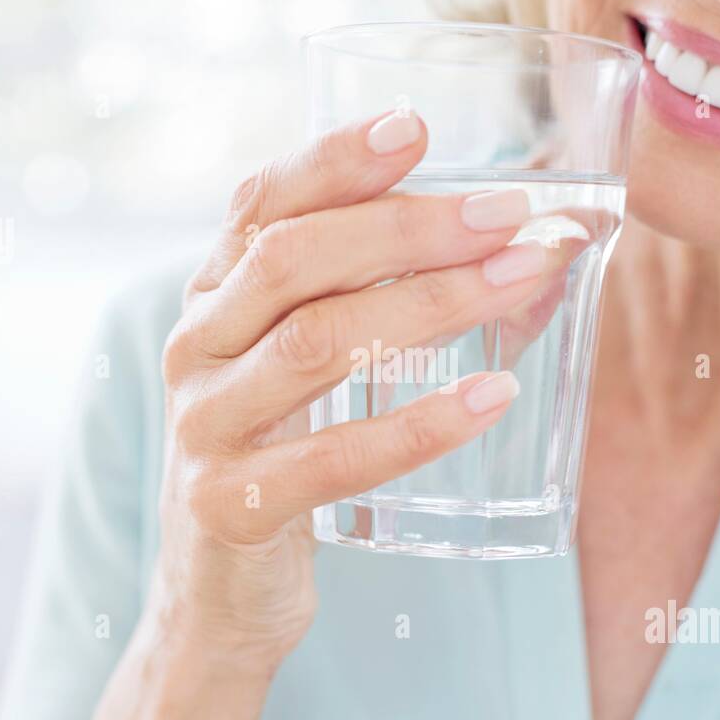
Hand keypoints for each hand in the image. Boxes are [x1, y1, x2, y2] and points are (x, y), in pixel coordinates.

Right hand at [151, 108, 545, 670]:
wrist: (216, 596)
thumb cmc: (282, 456)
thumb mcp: (293, 367)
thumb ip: (355, 298)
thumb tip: (501, 236)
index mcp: (209, 299)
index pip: (261, 205)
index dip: (334, 159)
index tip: (415, 123)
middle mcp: (194, 349)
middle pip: (293, 260)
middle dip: (408, 226)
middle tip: (509, 212)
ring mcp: (207, 428)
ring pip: (319, 343)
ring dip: (432, 302)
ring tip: (524, 278)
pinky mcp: (234, 506)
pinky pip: (338, 458)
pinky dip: (421, 423)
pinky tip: (494, 395)